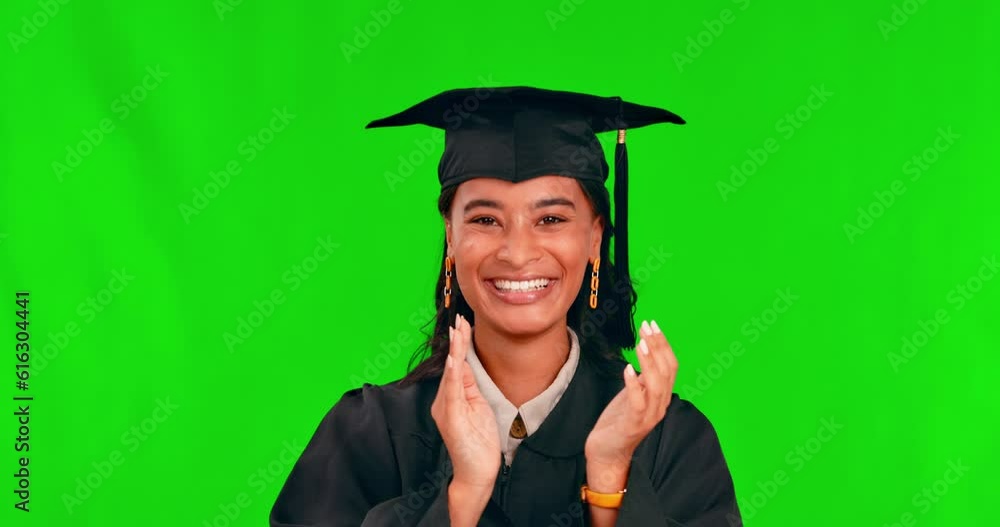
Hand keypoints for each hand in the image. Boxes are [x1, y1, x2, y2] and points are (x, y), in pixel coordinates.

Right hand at [430, 314, 501, 490]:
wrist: (476, 474)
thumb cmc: (478, 444)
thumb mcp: (479, 409)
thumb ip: (470, 387)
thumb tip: (467, 363)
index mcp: (452, 398)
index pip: (458, 366)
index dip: (460, 345)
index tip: (463, 324)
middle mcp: (444, 401)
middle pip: (453, 366)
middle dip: (457, 341)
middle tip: (460, 319)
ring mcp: (446, 409)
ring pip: (452, 374)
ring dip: (456, 351)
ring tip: (458, 331)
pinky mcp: (451, 418)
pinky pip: (452, 392)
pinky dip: (454, 374)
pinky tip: (456, 360)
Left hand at [585, 320, 677, 469]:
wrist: (607, 451)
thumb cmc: (618, 420)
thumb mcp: (633, 394)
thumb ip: (643, 378)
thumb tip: (646, 353)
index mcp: (662, 396)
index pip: (671, 366)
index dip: (664, 344)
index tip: (652, 325)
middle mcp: (660, 405)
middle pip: (667, 371)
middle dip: (658, 346)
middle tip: (646, 327)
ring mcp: (649, 416)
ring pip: (657, 385)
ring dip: (649, 362)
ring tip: (640, 343)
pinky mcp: (634, 424)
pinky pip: (638, 402)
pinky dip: (634, 385)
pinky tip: (627, 369)